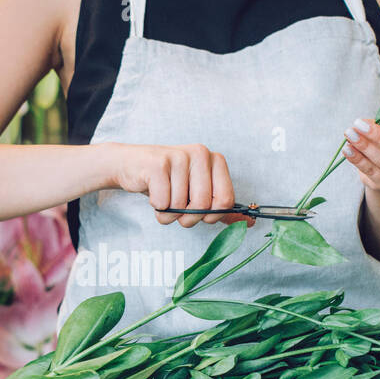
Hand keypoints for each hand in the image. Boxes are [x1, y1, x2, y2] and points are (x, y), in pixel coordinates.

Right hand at [106, 142, 253, 227]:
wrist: (131, 166)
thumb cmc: (167, 181)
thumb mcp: (196, 191)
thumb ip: (221, 208)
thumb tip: (248, 224)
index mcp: (215, 160)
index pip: (226, 201)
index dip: (211, 215)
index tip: (199, 211)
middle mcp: (200, 154)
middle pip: (203, 206)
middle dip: (187, 217)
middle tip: (177, 208)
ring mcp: (179, 156)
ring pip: (180, 207)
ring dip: (168, 213)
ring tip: (163, 198)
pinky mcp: (158, 164)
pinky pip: (163, 202)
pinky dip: (157, 206)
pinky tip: (153, 192)